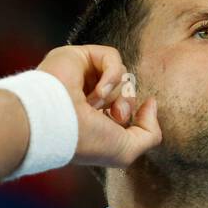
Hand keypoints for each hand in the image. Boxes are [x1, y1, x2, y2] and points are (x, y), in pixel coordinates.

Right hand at [35, 45, 160, 167]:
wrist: (55, 123)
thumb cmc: (87, 141)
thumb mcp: (127, 150)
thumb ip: (150, 134)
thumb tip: (152, 104)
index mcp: (94, 118)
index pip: (126, 107)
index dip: (132, 113)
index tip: (122, 120)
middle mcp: (87, 97)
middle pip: (127, 89)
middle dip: (127, 103)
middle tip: (115, 115)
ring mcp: (81, 76)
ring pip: (122, 73)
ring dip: (116, 93)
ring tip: (96, 105)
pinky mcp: (78, 56)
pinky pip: (112, 56)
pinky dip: (111, 74)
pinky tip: (96, 91)